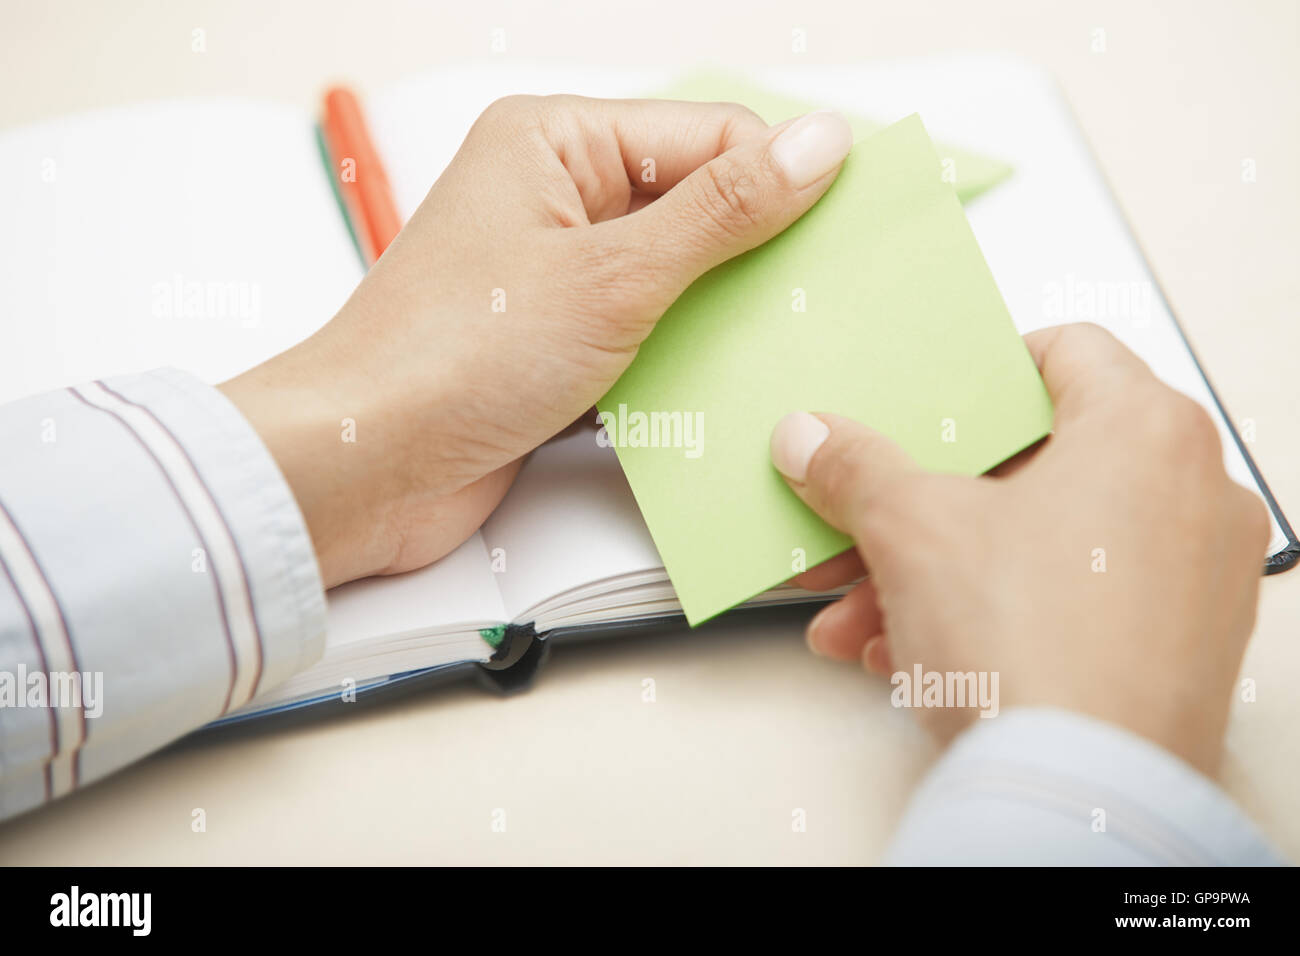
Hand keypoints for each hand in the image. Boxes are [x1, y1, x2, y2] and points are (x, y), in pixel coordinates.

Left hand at [222, 96, 852, 586]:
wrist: (363, 467)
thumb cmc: (452, 356)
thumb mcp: (613, 274)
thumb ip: (723, 210)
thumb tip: (815, 143)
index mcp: (557, 141)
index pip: (708, 135)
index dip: (785, 176)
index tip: (854, 221)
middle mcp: (555, 198)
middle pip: (697, 204)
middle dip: (758, 253)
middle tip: (828, 293)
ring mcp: (556, 274)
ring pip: (678, 277)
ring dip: (725, 314)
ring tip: (784, 344)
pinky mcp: (557, 342)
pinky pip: (648, 333)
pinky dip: (687, 357)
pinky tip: (729, 384)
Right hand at [771, 323, 1268, 775]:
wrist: (1080, 799)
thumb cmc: (1035, 650)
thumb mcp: (911, 532)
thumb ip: (855, 469)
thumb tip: (812, 439)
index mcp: (1144, 430)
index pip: (1064, 352)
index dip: (980, 374)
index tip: (928, 408)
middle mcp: (1189, 493)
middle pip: (1031, 469)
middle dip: (920, 507)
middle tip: (862, 526)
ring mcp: (1191, 577)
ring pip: (1038, 547)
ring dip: (935, 573)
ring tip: (861, 613)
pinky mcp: (1175, 649)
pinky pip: (1067, 606)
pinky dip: (988, 618)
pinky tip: (911, 654)